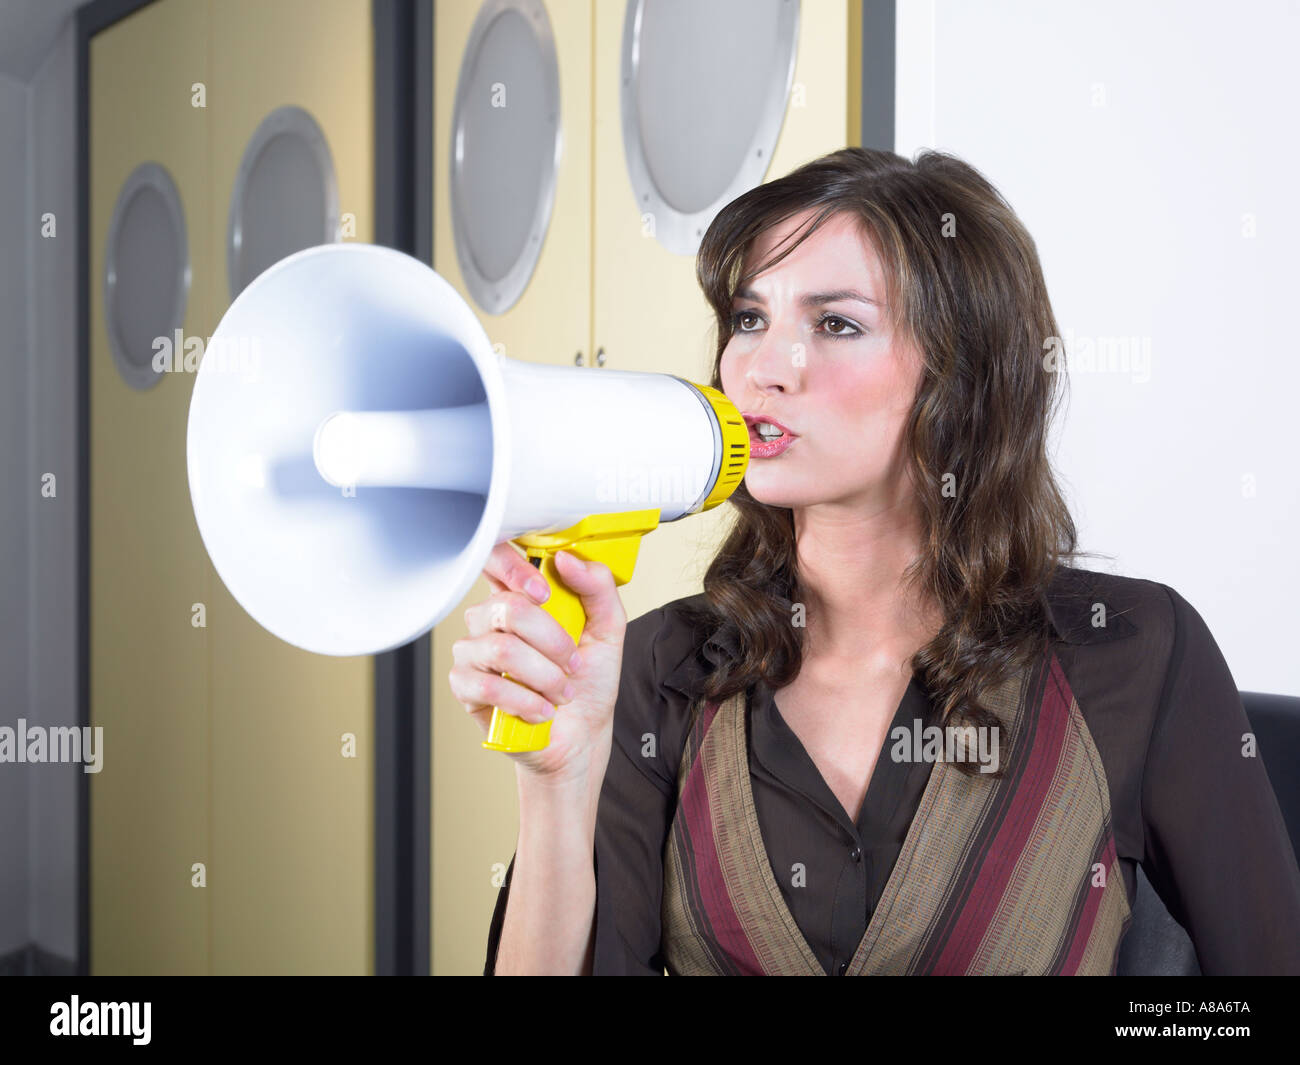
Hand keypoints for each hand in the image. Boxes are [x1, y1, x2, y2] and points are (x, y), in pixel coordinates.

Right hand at [448, 541, 627, 782]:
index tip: (546, 591)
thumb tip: (568, 560)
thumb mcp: (608, 629)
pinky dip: (526, 701)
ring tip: (560, 691)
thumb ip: (597, 588)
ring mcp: (474, 651)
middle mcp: (491, 619)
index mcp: (521, 597)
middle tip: (572, 662)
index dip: (513, 567)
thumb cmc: (587, 682)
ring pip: (501, 650)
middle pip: (506, 609)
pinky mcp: (465, 686)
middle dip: (552, 641)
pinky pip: (489, 686)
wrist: (579, 736)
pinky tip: (541, 708)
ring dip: (544, 676)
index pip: (496, 559)